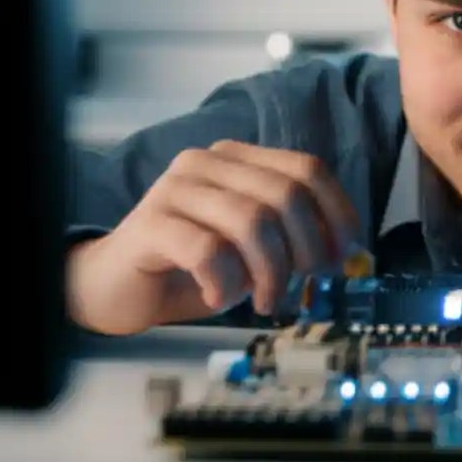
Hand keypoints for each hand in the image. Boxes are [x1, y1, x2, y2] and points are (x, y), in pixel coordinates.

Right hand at [67, 140, 359, 334]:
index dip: (336, 212)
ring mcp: (175, 189)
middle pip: (285, 195)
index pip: (307, 169)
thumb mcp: (253, 249)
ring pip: (252, 222)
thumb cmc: (189, 267)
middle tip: (300, 286)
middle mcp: (208, 163)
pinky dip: (227, 283)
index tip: (346, 254)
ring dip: (270, 272)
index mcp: (238, 160)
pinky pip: (208, 250)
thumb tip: (347, 253)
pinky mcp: (150, 223)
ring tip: (265, 301)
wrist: (113, 287)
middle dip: (306, 249)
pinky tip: (221, 298)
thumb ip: (293, 239)